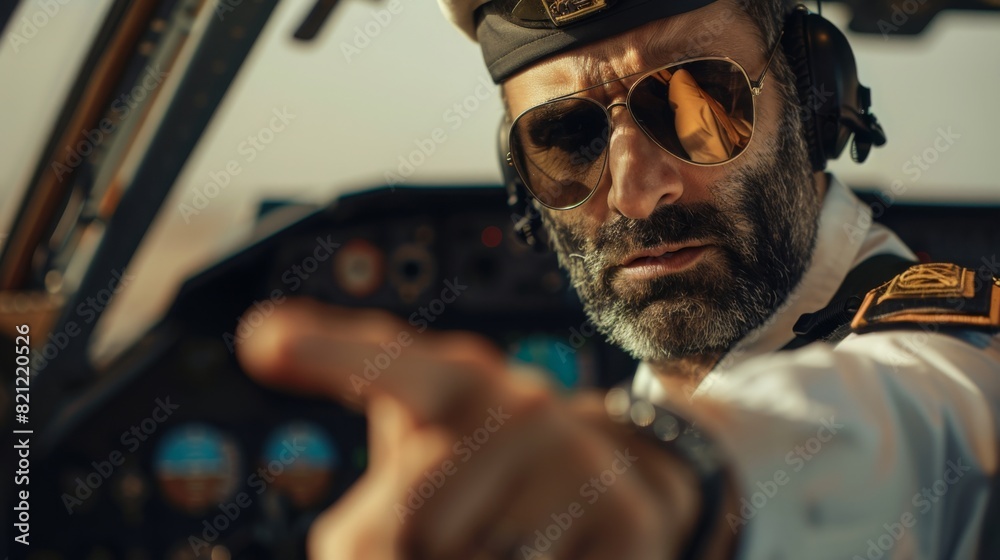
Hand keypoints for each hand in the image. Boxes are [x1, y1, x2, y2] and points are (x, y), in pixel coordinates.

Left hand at [236, 298, 721, 559]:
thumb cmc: (484, 483)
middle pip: (420, 524)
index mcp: (451, 380)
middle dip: (419, 553)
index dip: (326, 353)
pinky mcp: (624, 513)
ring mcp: (576, 451)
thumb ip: (369, 527)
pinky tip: (547, 549)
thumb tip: (383, 542)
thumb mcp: (417, 487)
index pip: (385, 364)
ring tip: (504, 541)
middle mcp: (517, 400)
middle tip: (461, 532)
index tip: (262, 340)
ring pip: (475, 556)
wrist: (612, 489)